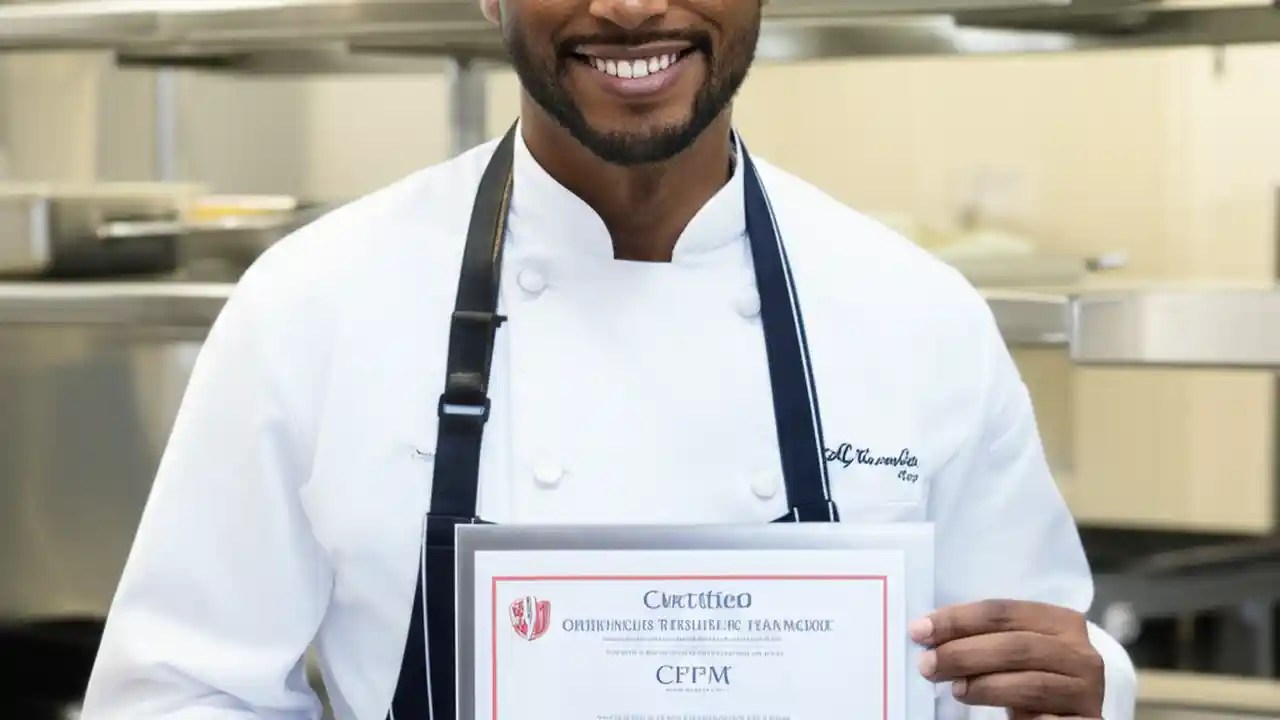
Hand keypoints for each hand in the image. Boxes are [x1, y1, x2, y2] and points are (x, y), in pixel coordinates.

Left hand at [911, 599, 1103, 717]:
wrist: (1069, 709)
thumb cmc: (1031, 671)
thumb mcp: (1013, 647)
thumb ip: (984, 637)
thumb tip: (927, 635)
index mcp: (1061, 621)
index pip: (1002, 612)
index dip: (958, 620)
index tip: (920, 631)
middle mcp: (1080, 653)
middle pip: (1015, 646)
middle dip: (964, 653)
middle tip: (927, 665)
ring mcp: (1086, 690)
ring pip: (1029, 685)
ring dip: (983, 686)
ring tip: (955, 689)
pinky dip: (1019, 718)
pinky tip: (993, 718)